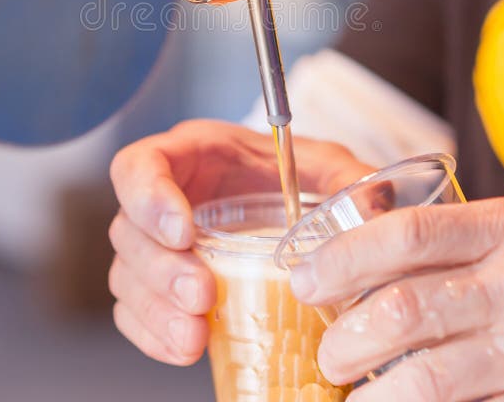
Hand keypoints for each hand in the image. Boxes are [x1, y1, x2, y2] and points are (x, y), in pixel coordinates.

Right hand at [108, 119, 370, 365]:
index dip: (149, 196)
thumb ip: (350, 177)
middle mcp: (168, 196)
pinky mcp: (163, 285)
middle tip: (202, 294)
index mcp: (193, 155)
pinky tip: (187, 348)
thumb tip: (376, 204)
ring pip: (126, 274)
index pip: (139, 165)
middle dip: (159, 267)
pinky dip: (153, 334)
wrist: (289, 209)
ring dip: (155, 308)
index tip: (184, 232)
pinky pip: (134, 311)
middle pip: (129, 228)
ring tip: (195, 334)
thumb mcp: (327, 167)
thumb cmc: (296, 178)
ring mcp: (161, 244)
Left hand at [289, 197, 503, 400]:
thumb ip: (467, 238)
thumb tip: (376, 250)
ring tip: (352, 393)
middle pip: (404, 310)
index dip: (343, 257)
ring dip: (374, 393)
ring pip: (428, 379)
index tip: (305, 277)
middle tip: (327, 350)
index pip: (408, 234)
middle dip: (346, 336)